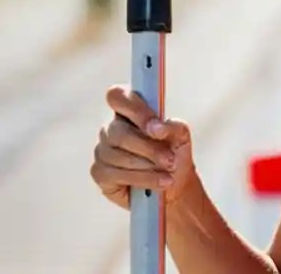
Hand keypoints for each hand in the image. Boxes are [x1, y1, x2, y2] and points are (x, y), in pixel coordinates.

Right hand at [91, 85, 195, 210]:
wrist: (173, 182)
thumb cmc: (174, 152)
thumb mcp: (180, 136)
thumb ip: (172, 126)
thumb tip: (158, 128)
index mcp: (129, 111)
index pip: (117, 96)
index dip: (135, 110)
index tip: (156, 128)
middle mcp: (110, 128)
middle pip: (118, 132)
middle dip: (148, 148)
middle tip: (170, 160)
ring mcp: (102, 150)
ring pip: (117, 156)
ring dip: (148, 167)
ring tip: (168, 173)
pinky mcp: (99, 172)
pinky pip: (116, 175)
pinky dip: (142, 179)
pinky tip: (159, 183)